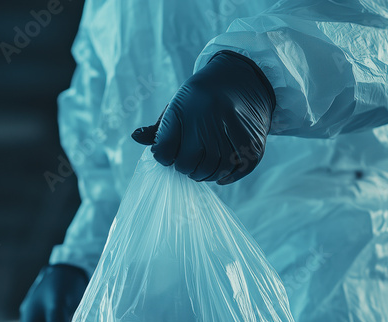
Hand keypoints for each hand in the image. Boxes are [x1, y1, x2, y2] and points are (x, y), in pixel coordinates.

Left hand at [132, 50, 274, 184]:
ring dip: (205, 174)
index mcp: (185, 108)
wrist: (243, 78)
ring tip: (204, 163)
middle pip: (187, 165)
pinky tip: (220, 171)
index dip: (163, 156)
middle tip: (189, 160)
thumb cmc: (202, 98)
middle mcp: (209, 119)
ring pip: (212, 171)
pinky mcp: (252, 142)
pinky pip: (235, 171)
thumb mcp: (177, 105)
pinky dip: (226, 176)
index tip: (169, 152)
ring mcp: (233, 131)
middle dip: (185, 167)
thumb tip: (135, 137)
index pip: (163, 152)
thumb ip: (158, 127)